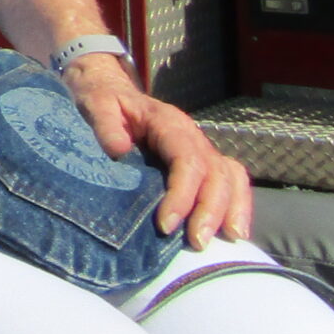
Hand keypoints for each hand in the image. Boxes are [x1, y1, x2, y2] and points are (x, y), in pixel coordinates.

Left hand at [62, 56, 252, 249]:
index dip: (182, 194)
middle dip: (210, 210)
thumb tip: (119, 149)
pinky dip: (237, 205)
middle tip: (198, 243)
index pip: (187, 160)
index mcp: (168, 123)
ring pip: (231, 177)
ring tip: (228, 240)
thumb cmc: (102, 101)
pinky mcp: (202, 161)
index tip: (166, 225)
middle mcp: (192, 136)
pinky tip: (232, 231)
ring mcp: (201, 148)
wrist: (110, 90)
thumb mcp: (96, 105)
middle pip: (215, 172)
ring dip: (231, 210)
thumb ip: (105, 124)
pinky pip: (230, 180)